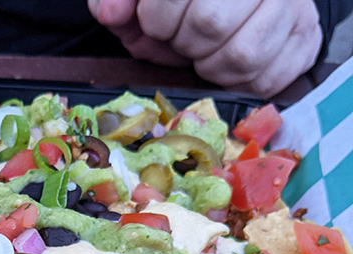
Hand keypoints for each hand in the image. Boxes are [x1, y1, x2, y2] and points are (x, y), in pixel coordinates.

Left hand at [88, 0, 322, 96]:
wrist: (248, 9)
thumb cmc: (185, 5)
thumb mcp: (147, 0)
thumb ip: (122, 0)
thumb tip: (109, 10)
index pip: (171, 2)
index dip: (158, 20)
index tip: (160, 22)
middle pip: (209, 23)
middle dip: (185, 43)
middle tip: (186, 41)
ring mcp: (293, 6)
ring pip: (241, 56)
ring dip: (211, 66)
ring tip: (208, 54)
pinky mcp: (306, 39)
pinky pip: (267, 79)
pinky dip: (240, 83)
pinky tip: (231, 66)